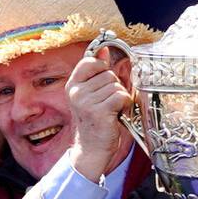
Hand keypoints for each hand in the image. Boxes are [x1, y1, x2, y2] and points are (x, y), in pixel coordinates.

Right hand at [67, 48, 131, 179]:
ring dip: (120, 98)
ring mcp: (86, 101)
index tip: (103, 78)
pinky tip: (117, 114)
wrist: (92, 148)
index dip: (102, 67)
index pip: (89, 61)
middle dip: (114, 87)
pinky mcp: (99, 111)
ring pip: (116, 85)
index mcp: (73, 85)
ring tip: (112, 110)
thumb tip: (103, 50)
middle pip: (108, 74)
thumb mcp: (91, 94)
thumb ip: (96, 72)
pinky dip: (124, 105)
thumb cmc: (95, 121)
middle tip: (108, 103)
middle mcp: (77, 92)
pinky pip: (121, 96)